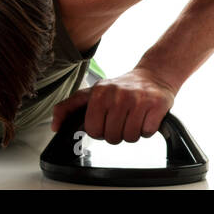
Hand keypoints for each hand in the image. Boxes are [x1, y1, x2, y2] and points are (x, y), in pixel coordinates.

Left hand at [51, 67, 176, 143]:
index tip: (106, 119)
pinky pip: (147, 132)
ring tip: (133, 116)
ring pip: (129, 137)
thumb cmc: (121, 88)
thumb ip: (69, 107)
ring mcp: (139, 99)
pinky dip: (147, 128)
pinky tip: (146, 115)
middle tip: (122, 118)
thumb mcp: (92, 93)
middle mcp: (118, 94)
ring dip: (132, 132)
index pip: (93, 130)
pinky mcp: (157, 104)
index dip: (100, 130)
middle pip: (112, 137)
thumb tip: (56, 126)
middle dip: (117, 132)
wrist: (154, 75)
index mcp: (100, 92)